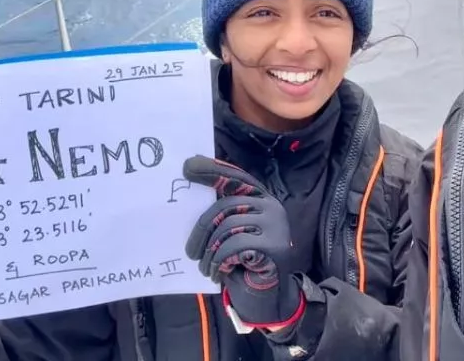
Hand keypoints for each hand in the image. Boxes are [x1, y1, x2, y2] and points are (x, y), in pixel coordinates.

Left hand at [183, 155, 305, 332]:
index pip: (235, 178)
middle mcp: (272, 206)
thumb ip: (222, 215)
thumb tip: (190, 195)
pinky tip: (217, 273)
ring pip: (227, 226)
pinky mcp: (274, 245)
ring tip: (206, 267)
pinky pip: (233, 245)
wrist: (267, 296)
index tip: (187, 167)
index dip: (211, 171)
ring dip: (210, 251)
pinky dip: (219, 260)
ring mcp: (276, 225)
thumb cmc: (243, 262)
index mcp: (262, 199)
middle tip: (190, 252)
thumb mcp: (231, 234)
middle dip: (202, 229)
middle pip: (225, 205)